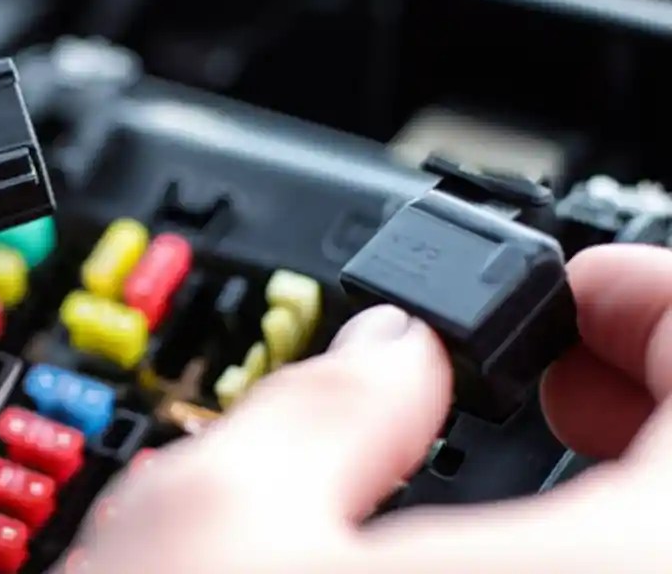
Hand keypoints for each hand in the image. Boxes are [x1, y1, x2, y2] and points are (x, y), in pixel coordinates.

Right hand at [64, 244, 668, 572]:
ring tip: (520, 445)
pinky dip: (586, 546)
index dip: (659, 300)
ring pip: (662, 546)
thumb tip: (384, 352)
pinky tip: (487, 542)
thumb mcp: (210, 525)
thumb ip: (321, 401)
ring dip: (626, 471)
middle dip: (651, 381)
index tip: (576, 292)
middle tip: (550, 358)